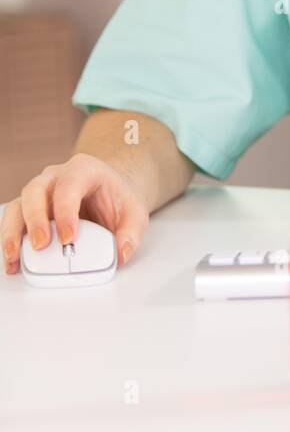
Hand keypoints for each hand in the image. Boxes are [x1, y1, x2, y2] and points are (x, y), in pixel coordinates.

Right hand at [1, 153, 149, 274]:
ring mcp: (40, 191)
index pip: (70, 185)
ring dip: (13, 231)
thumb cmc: (117, 200)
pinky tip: (13, 262)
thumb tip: (122, 253)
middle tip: (41, 245)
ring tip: (15, 257)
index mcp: (84, 169)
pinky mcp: (30, 209)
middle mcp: (56, 176)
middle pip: (36, 190)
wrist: (109, 194)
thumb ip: (132, 232)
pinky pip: (13, 221)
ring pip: (18, 204)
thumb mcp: (135, 212)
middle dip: (35, 219)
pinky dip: (11, 241)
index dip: (65, 211)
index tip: (69, 238)